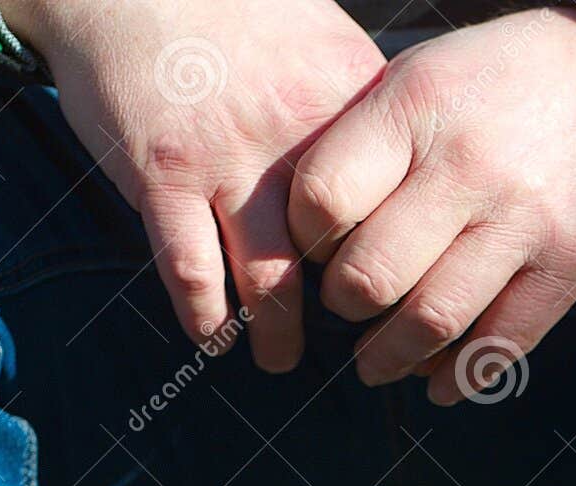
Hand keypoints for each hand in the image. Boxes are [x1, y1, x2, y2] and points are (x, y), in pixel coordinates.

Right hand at [2, 0, 385, 370]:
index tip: (399, 301)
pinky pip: (193, 272)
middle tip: (350, 351)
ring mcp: (226, 160)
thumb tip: (410, 186)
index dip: (400, 268)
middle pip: (341, 258)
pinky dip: (205, 316)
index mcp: (347, 105)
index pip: (394, 212)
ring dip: (278, 335)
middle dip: (348, 319)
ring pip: (270, 281)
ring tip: (282, 360)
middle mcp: (294, 138)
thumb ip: (364, 115)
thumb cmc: (232, 15)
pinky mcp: (165, 176)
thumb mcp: (322, 41)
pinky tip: (214, 335)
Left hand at [288, 7, 575, 402]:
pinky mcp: (568, 268)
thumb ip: (374, 145)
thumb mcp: (430, 77)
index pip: (325, 199)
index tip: (317, 251)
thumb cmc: (507, 83)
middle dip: (346, 307)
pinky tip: (437, 384)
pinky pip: (501, 345)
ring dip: (391, 358)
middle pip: (372, 274)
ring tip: (376, 365)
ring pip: (432, 320)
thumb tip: (311, 232)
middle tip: (348, 310)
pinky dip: (459, 377)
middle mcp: (468, 167)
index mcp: (418, 109)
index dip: (306, 240)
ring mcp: (523, 223)